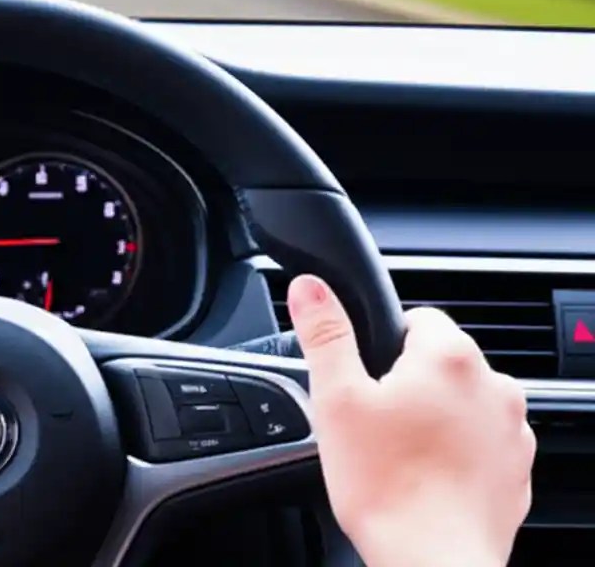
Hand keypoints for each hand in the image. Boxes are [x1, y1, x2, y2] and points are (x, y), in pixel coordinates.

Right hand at [289, 275, 533, 566]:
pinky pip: (481, 443)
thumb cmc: (386, 486)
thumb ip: (325, 334)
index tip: (363, 381)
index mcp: (448, 356)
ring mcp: (511, 429)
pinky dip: (456, 452)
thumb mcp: (336, 399)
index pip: (415, 317)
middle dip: (407, 384)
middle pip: (439, 361)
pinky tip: (424, 477)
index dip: (380, 345)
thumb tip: (311, 288)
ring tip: (397, 454)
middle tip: (372, 423)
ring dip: (434, 417)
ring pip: (462, 403)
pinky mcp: (516, 468)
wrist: (432, 561)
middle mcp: (493, 384)